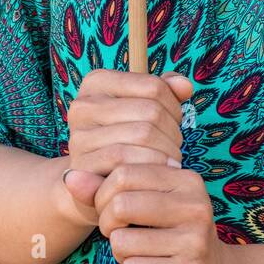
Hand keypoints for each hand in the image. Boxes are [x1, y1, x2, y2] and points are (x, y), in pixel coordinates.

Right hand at [61, 68, 192, 225]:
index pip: (153, 87)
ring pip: (142, 135)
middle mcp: (82, 105)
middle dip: (172, 132)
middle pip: (150, 112)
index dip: (174, 107)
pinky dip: (150, 168)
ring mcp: (79, 136)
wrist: (97, 181)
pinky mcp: (82, 165)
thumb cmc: (128, 139)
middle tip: (175, 147)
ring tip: (170, 160)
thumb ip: (166, 92)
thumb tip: (184, 86)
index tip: (174, 122)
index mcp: (97, 82)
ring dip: (166, 151)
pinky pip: (126, 162)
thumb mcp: (145, 109)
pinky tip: (157, 173)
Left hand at [94, 162, 233, 263]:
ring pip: (122, 242)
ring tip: (138, 254)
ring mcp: (195, 242)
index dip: (103, 193)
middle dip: (107, 223)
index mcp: (186, 180)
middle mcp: (195, 206)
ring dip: (120, 253)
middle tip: (118, 233)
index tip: (110, 209)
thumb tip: (68, 178)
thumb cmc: (172, 235)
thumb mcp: (147, 204)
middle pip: (120, 205)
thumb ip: (107, 188)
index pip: (123, 172)